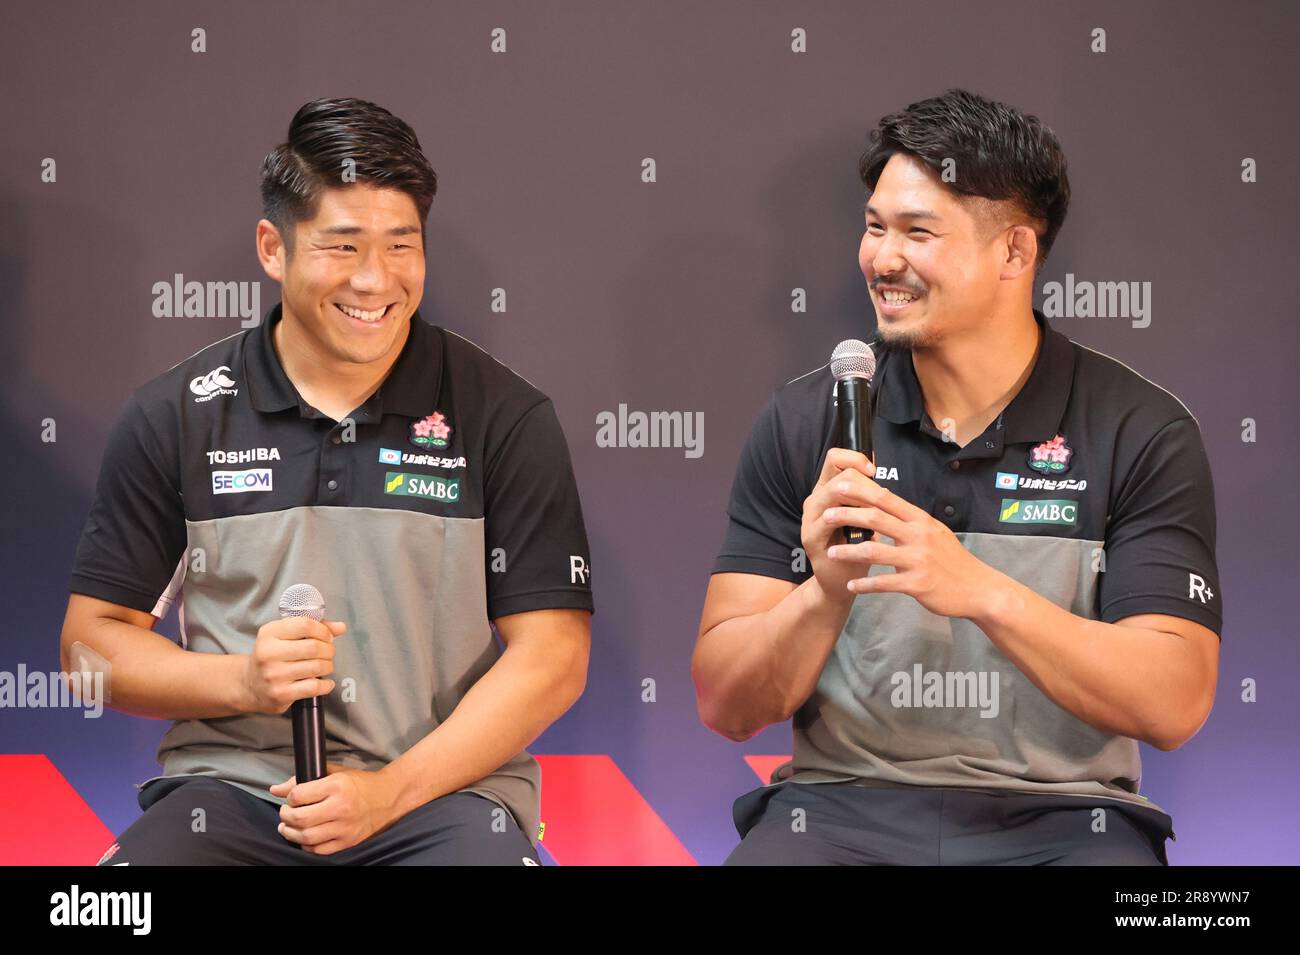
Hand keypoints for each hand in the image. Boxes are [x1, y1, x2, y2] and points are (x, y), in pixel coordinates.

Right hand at [241, 616, 345, 714]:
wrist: (250, 685)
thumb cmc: (273, 656)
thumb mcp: (285, 636)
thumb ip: (314, 628)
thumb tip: (340, 627)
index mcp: (269, 633)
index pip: (305, 624)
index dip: (323, 630)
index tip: (327, 636)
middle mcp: (268, 653)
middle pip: (314, 647)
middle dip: (329, 649)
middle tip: (328, 653)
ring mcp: (273, 675)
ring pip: (317, 666)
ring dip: (328, 666)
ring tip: (324, 666)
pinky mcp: (281, 694)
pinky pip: (314, 687)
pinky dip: (326, 684)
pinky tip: (324, 682)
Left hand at [271, 762, 398, 854]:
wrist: (388, 797)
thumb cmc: (361, 783)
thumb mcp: (335, 773)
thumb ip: (305, 779)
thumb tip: (276, 789)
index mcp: (337, 786)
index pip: (299, 795)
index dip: (289, 797)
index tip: (291, 798)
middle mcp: (340, 807)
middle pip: (299, 818)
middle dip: (285, 816)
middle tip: (285, 813)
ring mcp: (344, 827)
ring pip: (306, 837)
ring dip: (290, 833)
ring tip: (287, 827)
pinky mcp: (348, 842)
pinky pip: (319, 849)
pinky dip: (306, 845)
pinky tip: (305, 838)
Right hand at [800, 448, 881, 605]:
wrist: (841, 581)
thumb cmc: (856, 546)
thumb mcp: (864, 515)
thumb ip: (865, 494)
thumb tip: (876, 467)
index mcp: (827, 490)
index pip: (835, 459)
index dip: (856, 458)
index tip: (874, 471)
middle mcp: (815, 499)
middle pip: (839, 475)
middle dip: (866, 483)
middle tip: (884, 498)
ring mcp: (810, 517)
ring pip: (833, 492)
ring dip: (860, 498)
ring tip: (877, 510)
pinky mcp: (811, 536)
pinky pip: (829, 520)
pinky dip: (849, 519)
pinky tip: (864, 527)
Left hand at [819, 463, 1003, 619]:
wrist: (978, 588)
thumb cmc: (952, 560)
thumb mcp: (934, 532)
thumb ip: (909, 520)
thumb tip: (884, 499)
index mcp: (920, 520)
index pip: (886, 498)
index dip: (860, 491)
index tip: (838, 486)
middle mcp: (918, 535)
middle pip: (876, 518)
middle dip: (847, 515)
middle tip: (825, 515)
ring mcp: (918, 560)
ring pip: (875, 551)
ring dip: (849, 552)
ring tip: (831, 554)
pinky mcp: (917, 583)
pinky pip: (884, 583)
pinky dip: (865, 585)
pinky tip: (851, 587)